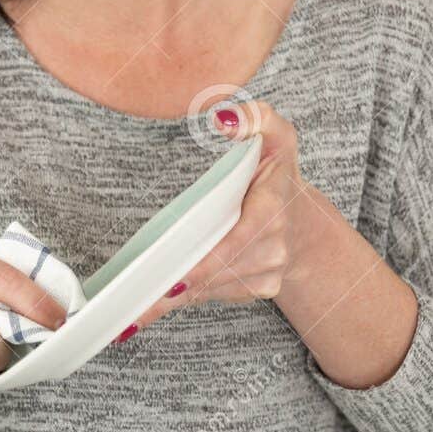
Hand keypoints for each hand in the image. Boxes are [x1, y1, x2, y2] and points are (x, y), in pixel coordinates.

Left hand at [122, 101, 314, 339]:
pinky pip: (214, 297)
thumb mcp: (276, 134)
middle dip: (174, 289)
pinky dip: (184, 301)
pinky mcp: (257, 290)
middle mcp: (274, 250)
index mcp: (273, 211)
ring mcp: (267, 275)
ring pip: (211, 291)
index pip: (234, 244)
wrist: (302, 219)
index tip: (172, 281)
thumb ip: (256, 117)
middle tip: (130, 304)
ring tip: (131, 314)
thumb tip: (223, 118)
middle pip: (216, 275)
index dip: (203, 265)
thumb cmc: (279, 174)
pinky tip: (150, 310)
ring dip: (172, 302)